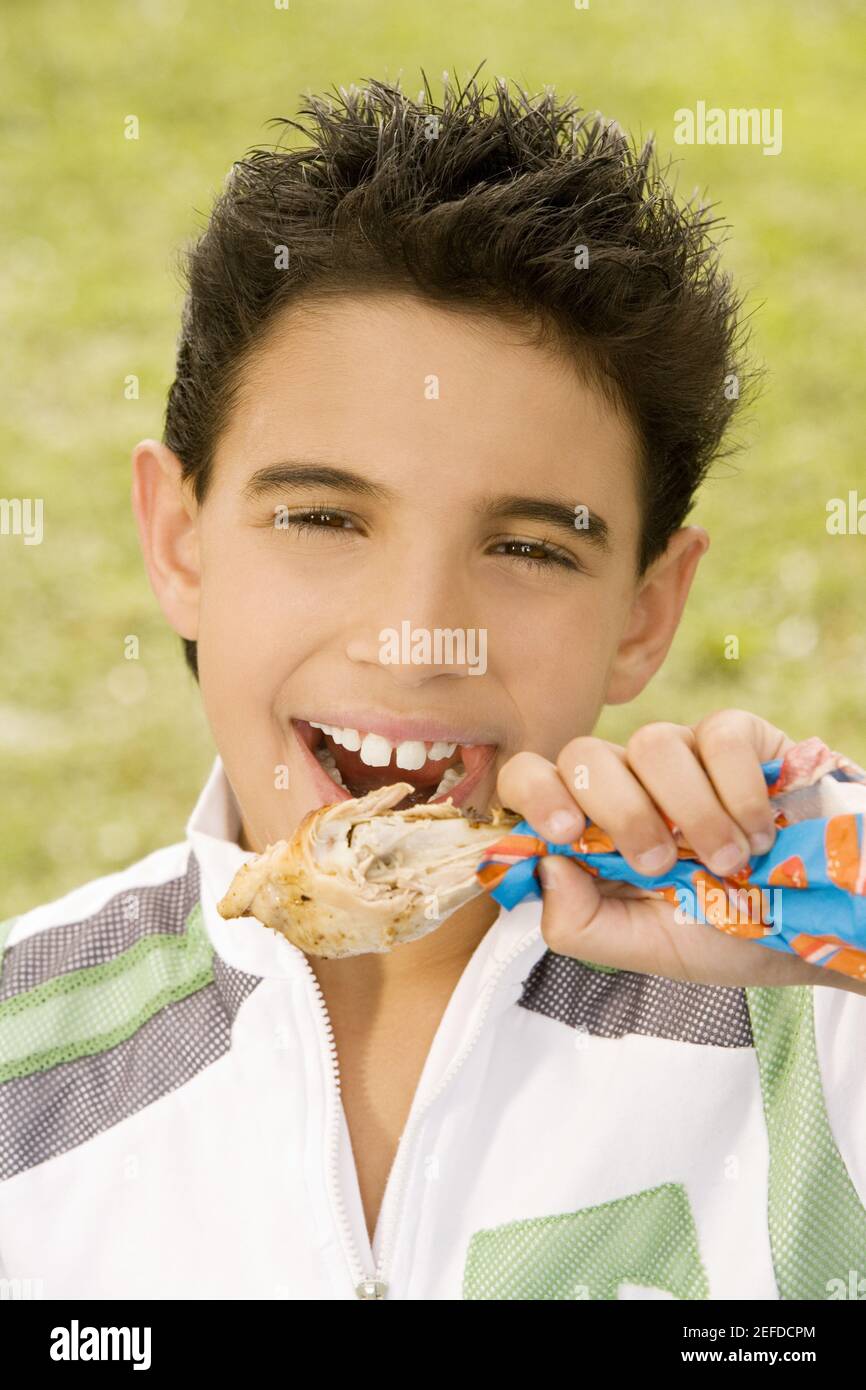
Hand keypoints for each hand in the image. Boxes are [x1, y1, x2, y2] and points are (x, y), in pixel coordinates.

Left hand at [497, 709, 865, 994]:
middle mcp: (626, 781)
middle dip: (622, 814)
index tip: (566, 833)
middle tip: (660, 866)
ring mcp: (681, 754)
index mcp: (589, 827)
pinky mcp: (737, 738)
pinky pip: (719, 737)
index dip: (535, 793)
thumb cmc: (721, 934)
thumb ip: (577, 923)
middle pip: (584, 754)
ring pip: (652, 743)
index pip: (528, 778)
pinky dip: (740, 794)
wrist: (812, 929)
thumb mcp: (641, 949)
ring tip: (728, 863)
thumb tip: (544, 865)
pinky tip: (761, 833)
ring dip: (691, 814)